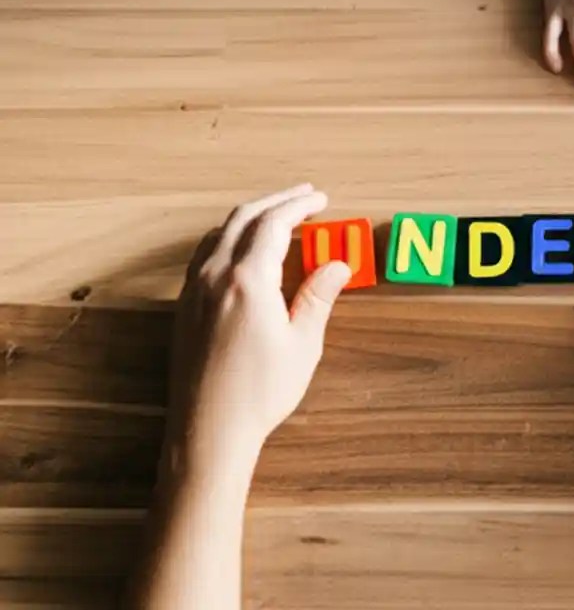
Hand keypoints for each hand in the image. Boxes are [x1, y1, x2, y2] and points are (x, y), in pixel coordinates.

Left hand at [168, 183, 350, 459]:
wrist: (209, 428)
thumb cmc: (259, 392)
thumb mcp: (302, 344)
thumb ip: (318, 297)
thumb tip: (338, 265)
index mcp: (248, 281)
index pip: (274, 225)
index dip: (299, 206)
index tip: (320, 199)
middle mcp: (215, 277)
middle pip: (244, 219)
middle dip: (276, 202)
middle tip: (304, 197)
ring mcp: (194, 290)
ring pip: (220, 233)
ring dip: (251, 217)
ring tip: (277, 217)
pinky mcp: (184, 307)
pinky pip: (206, 255)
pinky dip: (229, 238)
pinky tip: (243, 250)